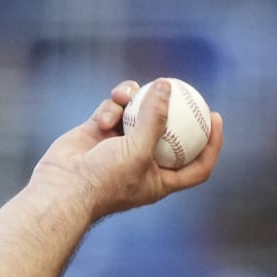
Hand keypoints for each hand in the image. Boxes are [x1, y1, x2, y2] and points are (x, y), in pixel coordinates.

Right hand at [27, 79, 223, 220]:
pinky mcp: (99, 132)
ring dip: (133, 100)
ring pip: (137, 113)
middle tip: (183, 88)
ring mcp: (121, 146)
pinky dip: (110, 109)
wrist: (61, 188)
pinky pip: (113, 110)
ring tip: (126, 95)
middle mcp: (143, 162)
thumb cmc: (105, 180)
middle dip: (174, 110)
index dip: (211, 143)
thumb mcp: (138, 150)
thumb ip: (155, 119)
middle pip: (168, 132)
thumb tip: (167, 87)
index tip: (215, 118)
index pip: (197, 164)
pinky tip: (104, 117)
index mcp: (161, 179)